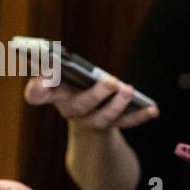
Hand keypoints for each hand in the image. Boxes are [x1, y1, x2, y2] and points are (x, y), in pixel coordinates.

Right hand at [25, 73, 157, 131]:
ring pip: (103, 118)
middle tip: (112, 81)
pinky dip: (140, 117)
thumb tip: (66, 62)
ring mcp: (90, 122)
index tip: (47, 74)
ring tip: (129, 89)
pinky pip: (126, 123)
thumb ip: (64, 66)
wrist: (87, 121)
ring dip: (118, 105)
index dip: (37, 88)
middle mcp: (69, 110)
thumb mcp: (67, 76)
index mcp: (54, 95)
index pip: (36, 94)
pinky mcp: (110, 127)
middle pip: (79, 107)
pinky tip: (153, 109)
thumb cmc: (75, 87)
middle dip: (96, 95)